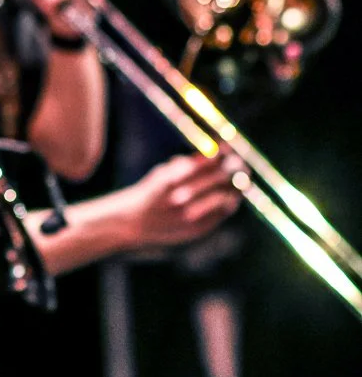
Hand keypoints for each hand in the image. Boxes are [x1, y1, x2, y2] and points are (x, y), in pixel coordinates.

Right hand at [123, 153, 242, 249]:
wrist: (133, 224)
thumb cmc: (150, 193)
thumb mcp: (162, 173)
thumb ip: (187, 164)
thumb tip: (219, 152)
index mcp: (172, 179)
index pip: (207, 162)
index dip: (222, 154)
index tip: (229, 148)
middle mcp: (181, 197)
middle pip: (220, 178)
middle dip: (233, 168)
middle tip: (240, 163)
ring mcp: (190, 215)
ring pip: (226, 196)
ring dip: (236, 186)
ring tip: (242, 179)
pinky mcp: (197, 229)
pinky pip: (222, 213)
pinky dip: (230, 202)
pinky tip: (231, 197)